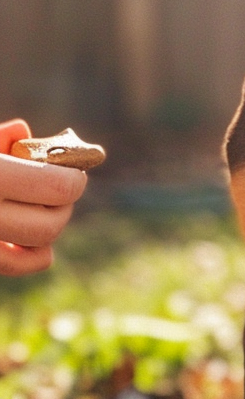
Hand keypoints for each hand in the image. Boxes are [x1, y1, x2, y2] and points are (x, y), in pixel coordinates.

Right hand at [0, 120, 86, 275]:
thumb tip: (23, 133)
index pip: (56, 186)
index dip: (73, 178)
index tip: (74, 171)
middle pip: (51, 222)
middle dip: (64, 203)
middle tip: (63, 187)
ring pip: (39, 245)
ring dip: (51, 224)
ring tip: (45, 204)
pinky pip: (15, 264)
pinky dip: (34, 253)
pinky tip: (36, 237)